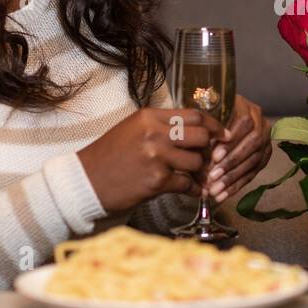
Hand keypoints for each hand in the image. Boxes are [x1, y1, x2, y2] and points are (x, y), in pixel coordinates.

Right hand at [76, 107, 222, 212]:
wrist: (85, 182)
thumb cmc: (109, 156)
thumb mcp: (133, 129)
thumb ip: (162, 126)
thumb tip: (195, 130)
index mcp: (149, 117)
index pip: (194, 115)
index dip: (213, 125)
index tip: (223, 134)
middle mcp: (155, 133)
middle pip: (201, 136)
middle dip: (209, 149)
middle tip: (209, 158)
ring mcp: (156, 157)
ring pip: (197, 161)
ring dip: (199, 172)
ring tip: (196, 177)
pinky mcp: (156, 181)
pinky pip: (187, 184)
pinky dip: (193, 189)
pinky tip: (191, 191)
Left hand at [204, 94, 272, 203]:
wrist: (224, 120)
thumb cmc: (210, 118)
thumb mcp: (207, 118)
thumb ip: (206, 131)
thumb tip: (199, 153)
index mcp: (248, 108)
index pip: (245, 123)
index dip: (231, 141)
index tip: (215, 156)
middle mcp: (262, 123)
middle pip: (252, 144)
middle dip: (232, 162)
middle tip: (213, 176)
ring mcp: (266, 141)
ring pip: (253, 161)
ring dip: (233, 178)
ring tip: (215, 191)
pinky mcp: (264, 158)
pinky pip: (252, 173)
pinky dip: (236, 186)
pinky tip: (222, 196)